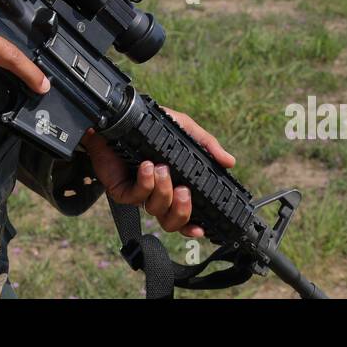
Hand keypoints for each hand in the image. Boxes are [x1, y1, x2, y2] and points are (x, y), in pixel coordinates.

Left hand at [81, 108, 235, 238]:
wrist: (116, 118)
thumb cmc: (149, 125)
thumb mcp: (182, 129)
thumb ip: (206, 144)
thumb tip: (230, 161)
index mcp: (174, 185)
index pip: (185, 214)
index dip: (192, 227)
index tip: (202, 228)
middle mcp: (158, 193)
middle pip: (172, 222)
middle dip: (181, 211)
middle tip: (183, 190)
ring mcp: (139, 193)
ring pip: (155, 210)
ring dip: (162, 190)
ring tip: (161, 167)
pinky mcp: (121, 189)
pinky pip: (135, 197)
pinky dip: (145, 183)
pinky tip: (146, 167)